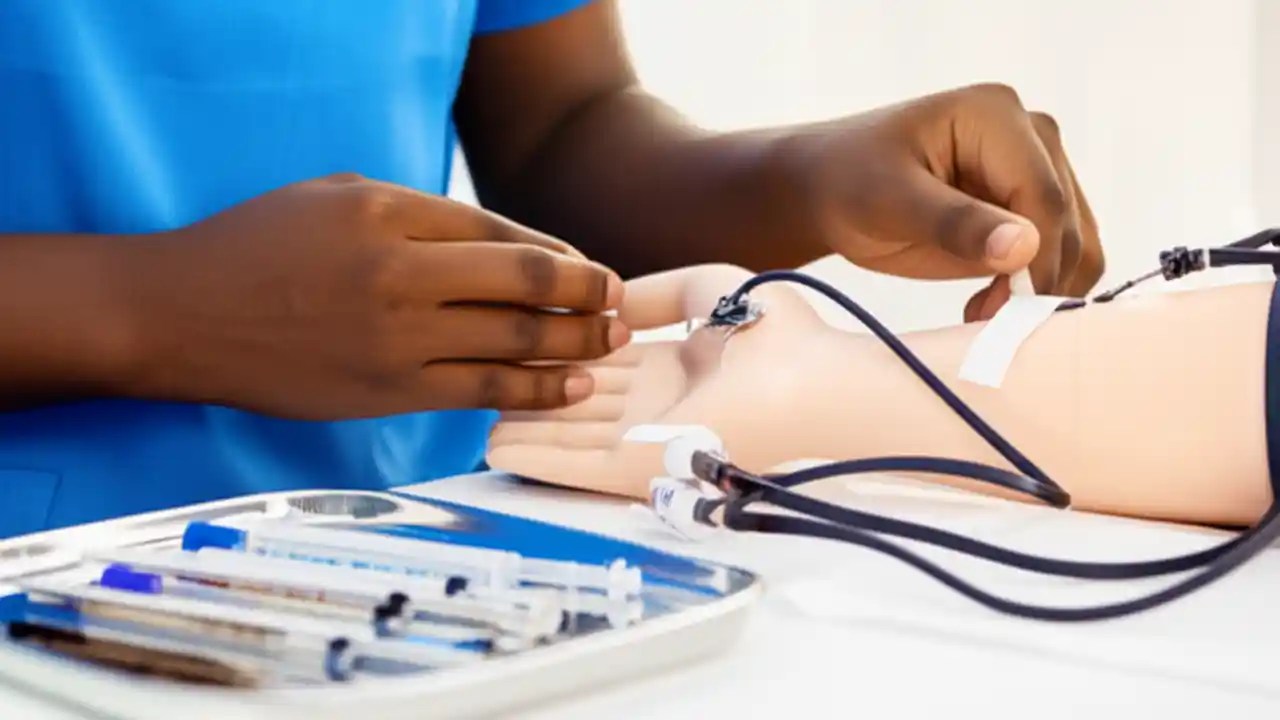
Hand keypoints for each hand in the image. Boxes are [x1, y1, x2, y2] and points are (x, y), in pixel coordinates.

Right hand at [127, 174, 627, 418]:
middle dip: (585, 295)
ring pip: (512, 340)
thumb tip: (500, 242)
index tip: (585, 267)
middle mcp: (400, 272)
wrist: (184, 315)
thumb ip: (419, 212)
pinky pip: (481, 389)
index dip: (557, 254)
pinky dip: (535, 388)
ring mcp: (396, 336)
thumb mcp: (336, 195)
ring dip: (575, 344)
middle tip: (619, 303)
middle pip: (523, 284)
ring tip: (611, 344)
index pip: (501, 233)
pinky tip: (572, 387)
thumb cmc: (258, 245)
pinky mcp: (388, 390)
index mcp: (389, 211)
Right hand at [488, 264, 825, 496]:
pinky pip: (574, 466)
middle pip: (580, 401)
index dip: (563, 349)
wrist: (810, 383)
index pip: (607, 362)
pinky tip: (495, 445)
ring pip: (570, 436)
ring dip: (524, 426)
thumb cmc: (776, 334)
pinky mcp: (640, 468)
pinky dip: (535, 457)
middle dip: (534, 391)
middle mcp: (658, 407)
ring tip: (477, 414)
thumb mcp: (707, 288)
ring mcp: (647, 439)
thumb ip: (652, 291)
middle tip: (484, 379)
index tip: (521, 338)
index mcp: (678, 368)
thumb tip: (605, 299)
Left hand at [790, 83, 1102, 320]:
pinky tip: (986, 303)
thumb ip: (955, 223)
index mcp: (996, 115)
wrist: (830, 190)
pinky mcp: (1030, 210)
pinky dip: (1036, 290)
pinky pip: (1061, 257)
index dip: (1035, 259)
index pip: (1043, 195)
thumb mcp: (889, 202)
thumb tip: (1026, 247)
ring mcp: (1037, 173)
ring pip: (1077, 244)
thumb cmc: (849, 183)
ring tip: (980, 313)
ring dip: (1041, 291)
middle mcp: (1032, 137)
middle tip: (981, 321)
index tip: (1001, 309)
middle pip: (1068, 223)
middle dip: (1034, 282)